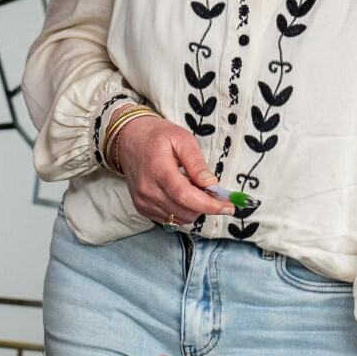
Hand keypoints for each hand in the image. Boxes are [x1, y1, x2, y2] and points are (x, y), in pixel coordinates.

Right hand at [112, 116, 232, 228]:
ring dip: (194, 209)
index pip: (186, 197)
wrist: (128, 139)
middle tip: (215, 192)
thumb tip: (212, 185)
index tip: (229, 207)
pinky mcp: (141, 207)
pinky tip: (182, 195)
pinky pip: (169, 219)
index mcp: (159, 170)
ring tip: (195, 189)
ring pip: (179, 219)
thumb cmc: (157, 136)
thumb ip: (197, 163)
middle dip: (206, 206)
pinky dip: (181, 211)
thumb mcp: (182, 139)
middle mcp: (148, 190)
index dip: (210, 205)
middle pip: (185, 211)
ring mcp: (143, 201)